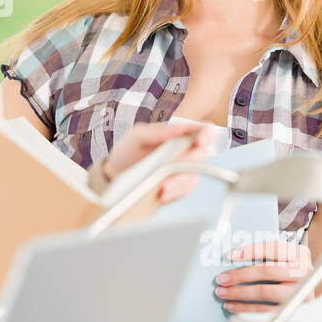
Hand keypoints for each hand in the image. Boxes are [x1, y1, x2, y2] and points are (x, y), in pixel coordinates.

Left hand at [100, 122, 214, 202]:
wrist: (115, 176)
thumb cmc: (127, 151)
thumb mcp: (138, 136)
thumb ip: (158, 131)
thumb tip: (180, 127)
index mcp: (177, 134)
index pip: (202, 130)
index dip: (206, 133)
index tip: (199, 141)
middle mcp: (184, 151)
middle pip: (201, 154)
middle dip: (190, 161)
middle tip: (174, 166)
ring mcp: (183, 169)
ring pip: (194, 174)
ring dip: (179, 181)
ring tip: (162, 187)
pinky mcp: (178, 186)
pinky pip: (185, 190)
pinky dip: (175, 192)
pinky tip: (162, 194)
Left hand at [214, 240, 312, 312]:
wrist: (309, 290)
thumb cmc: (288, 269)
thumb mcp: (283, 257)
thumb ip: (265, 255)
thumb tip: (232, 257)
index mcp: (299, 254)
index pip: (272, 248)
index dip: (250, 251)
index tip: (230, 255)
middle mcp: (303, 272)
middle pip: (267, 271)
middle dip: (240, 275)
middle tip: (221, 278)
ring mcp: (300, 291)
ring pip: (265, 291)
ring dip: (239, 293)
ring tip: (222, 293)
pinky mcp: (293, 309)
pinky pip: (266, 309)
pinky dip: (246, 308)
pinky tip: (232, 305)